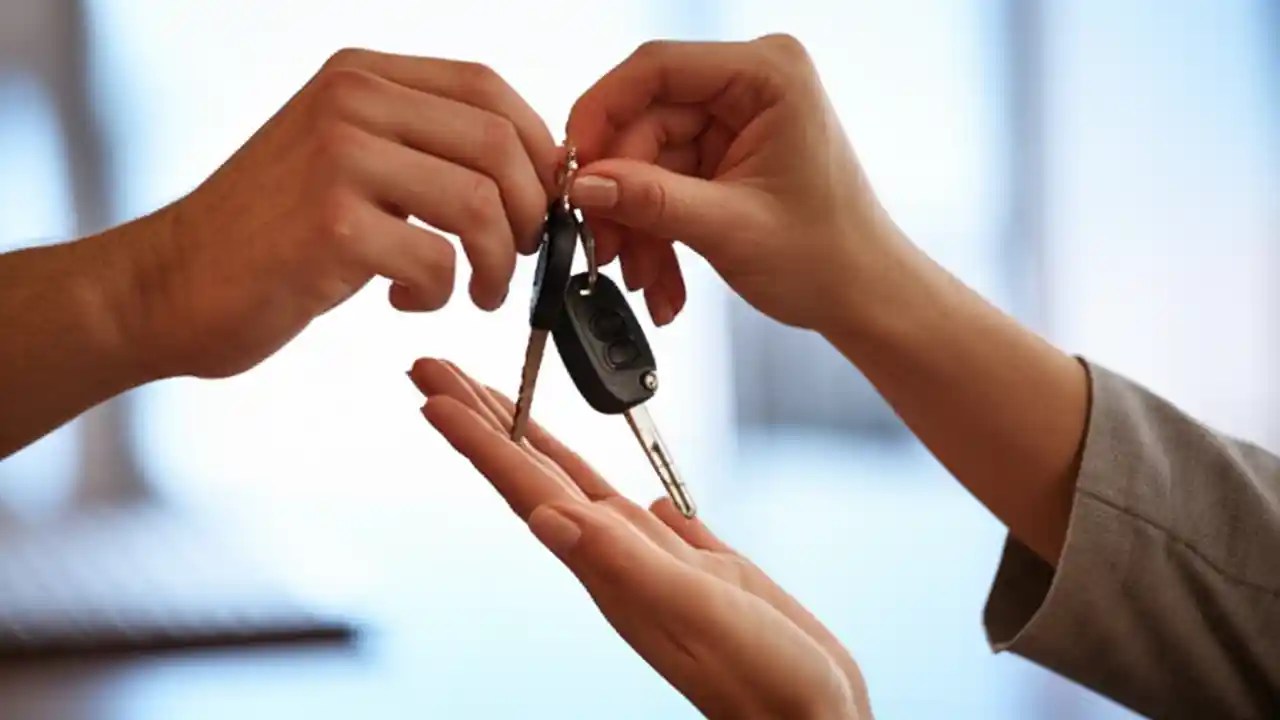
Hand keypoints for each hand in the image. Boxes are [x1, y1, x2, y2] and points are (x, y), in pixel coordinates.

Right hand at [125, 49, 557, 378]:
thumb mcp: (348, 158)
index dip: (537, 151)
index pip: (488, 88)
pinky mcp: (332, 224)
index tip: (540, 205)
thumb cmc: (275, 233)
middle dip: (529, 214)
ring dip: (498, 264)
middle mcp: (352, 99)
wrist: (172, 283)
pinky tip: (407, 303)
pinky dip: (441, 295)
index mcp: (361, 75)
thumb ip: (423, 146)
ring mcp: (339, 156)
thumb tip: (532, 172)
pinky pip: (438, 261)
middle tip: (517, 258)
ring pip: (481, 205)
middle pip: (499, 144)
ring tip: (477, 292)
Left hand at [409, 358, 871, 719]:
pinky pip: (634, 509)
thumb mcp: (695, 611)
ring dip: (532, 437)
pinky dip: (608, 480)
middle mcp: (619, 560)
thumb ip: (626, 563)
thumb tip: (545, 518)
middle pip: (534, 473)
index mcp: (611, 567)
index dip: (477, 437)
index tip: (432, 392)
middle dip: (485, 419)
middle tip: (434, 368)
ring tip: (497, 396)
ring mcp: (655, 562)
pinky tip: (597, 474)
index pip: (527, 487)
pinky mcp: (697, 566)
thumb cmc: (767, 682)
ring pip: (576, 483)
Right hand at [565, 35, 908, 334]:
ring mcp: (733, 122)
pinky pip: (662, 184)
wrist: (864, 297)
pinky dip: (655, 231)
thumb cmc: (830, 257)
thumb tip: (584, 184)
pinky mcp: (721, 157)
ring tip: (643, 277)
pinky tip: (659, 276)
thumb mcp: (730, 229)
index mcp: (769, 75)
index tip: (572, 165)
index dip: (603, 113)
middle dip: (622, 193)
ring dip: (637, 225)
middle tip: (605, 245)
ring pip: (647, 161)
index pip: (658, 68)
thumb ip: (651, 201)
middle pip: (645, 122)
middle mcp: (749, 86)